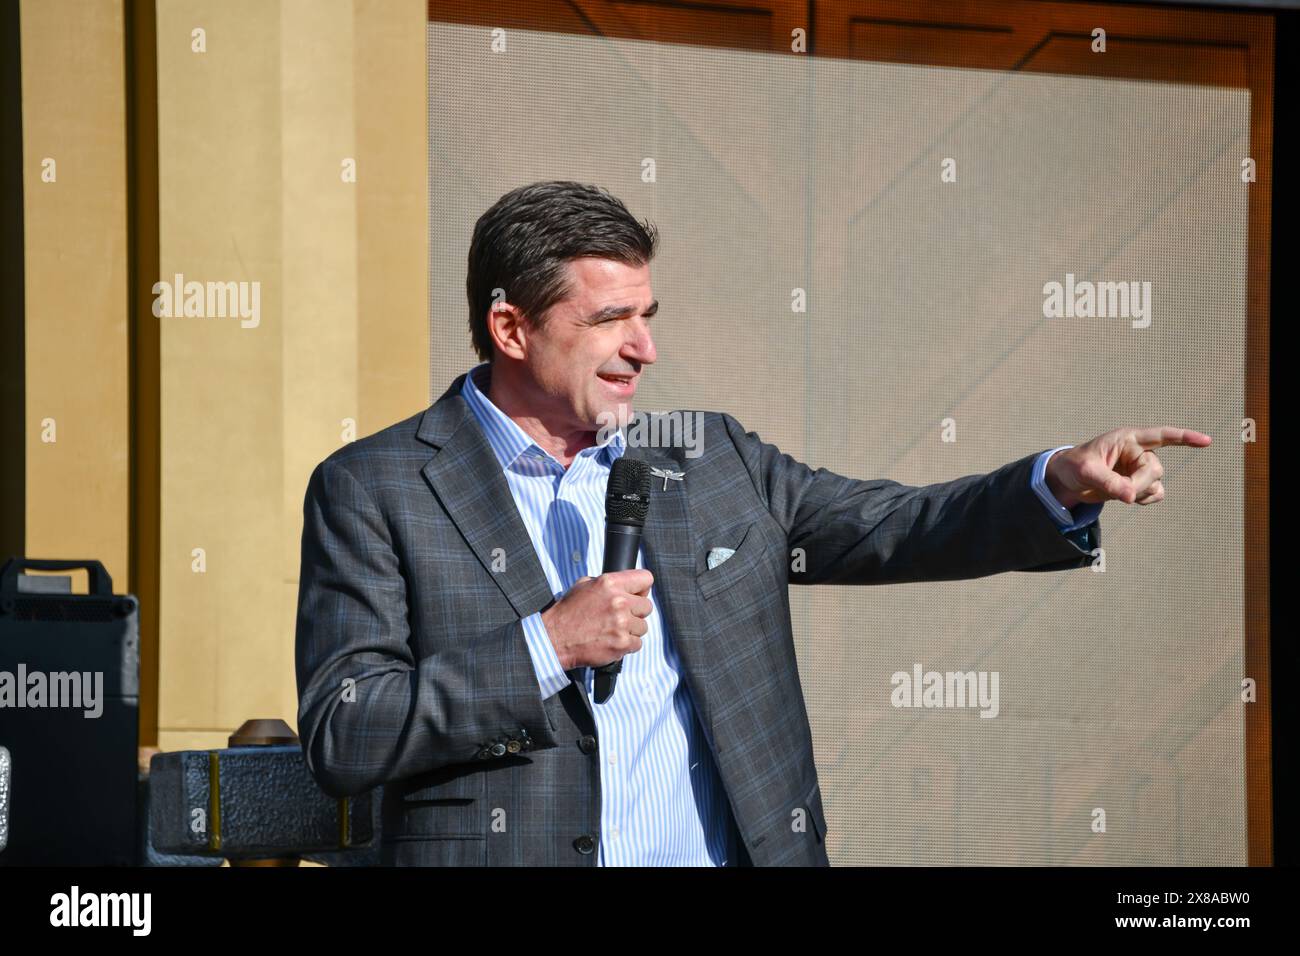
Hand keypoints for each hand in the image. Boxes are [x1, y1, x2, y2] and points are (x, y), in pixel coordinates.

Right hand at [540, 569, 653, 669]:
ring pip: (643, 627)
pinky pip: (637, 644)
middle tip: (619, 617)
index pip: (646, 578)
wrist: (555, 638)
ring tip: (612, 631)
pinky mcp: (622, 643)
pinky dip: (626, 645)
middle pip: (647, 606)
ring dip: (631, 630)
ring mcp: (622, 624)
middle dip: (635, 612)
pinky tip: (611, 642)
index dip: (642, 588)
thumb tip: (627, 584)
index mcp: (610, 583)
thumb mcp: (584, 585)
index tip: (637, 595)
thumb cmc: (568, 612)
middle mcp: (619, 601)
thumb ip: (608, 583)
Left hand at [1045, 426, 1210, 507]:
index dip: (1184, 438)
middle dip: (1139, 484)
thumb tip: (1131, 496)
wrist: (1069, 479)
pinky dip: (1144, 499)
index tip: (1206, 441)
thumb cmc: (1075, 466)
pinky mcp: (1140, 483)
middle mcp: (1138, 451)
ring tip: (1115, 490)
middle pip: (1155, 470)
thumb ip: (1107, 481)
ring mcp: (1141, 468)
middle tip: (1120, 492)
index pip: (1161, 435)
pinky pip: (1155, 494)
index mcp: (1128, 439)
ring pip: (1156, 484)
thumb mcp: (1085, 471)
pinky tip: (1128, 497)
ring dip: (1139, 492)